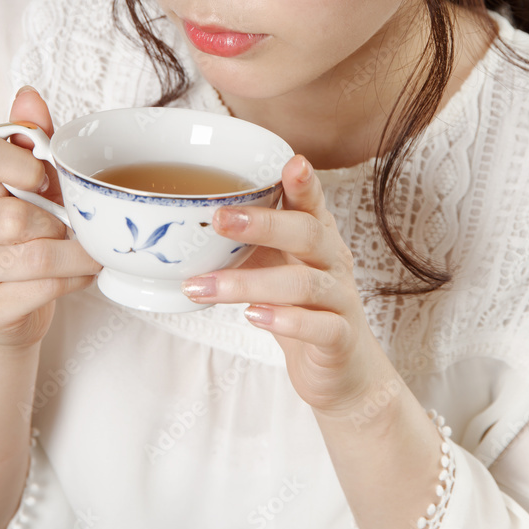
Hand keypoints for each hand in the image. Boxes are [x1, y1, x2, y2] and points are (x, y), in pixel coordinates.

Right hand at [0, 87, 100, 348]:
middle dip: (61, 221)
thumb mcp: (27, 177)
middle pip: (15, 217)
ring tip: (92, 248)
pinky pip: (43, 288)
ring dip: (77, 253)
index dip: (21, 163)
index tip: (46, 175)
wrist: (6, 299)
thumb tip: (29, 96)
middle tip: (79, 221)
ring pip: (35, 256)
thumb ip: (30, 137)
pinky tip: (82, 271)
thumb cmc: (20, 227)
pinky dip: (75, 278)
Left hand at [181, 154, 394, 415]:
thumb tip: (186, 222)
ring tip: (203, 288)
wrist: (342, 368)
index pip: (313, 203)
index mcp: (318, 237)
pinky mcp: (340, 338)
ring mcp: (340, 299)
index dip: (304, 182)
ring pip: (304, 284)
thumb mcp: (274, 266)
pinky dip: (286, 320)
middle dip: (264, 224)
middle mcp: (333, 261)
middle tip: (219, 219)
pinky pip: (320, 326)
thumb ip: (246, 243)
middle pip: (308, 233)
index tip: (291, 161)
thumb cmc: (300, 307)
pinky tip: (254, 317)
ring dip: (249, 284)